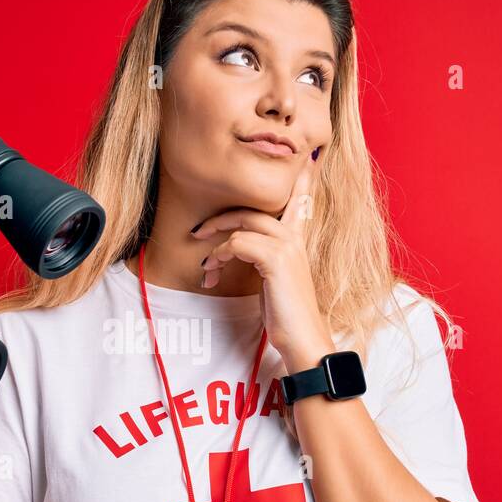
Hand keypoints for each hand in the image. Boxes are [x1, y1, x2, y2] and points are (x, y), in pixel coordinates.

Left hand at [192, 161, 334, 372]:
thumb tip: (238, 249)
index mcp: (297, 241)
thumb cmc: (287, 315)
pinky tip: (214, 270)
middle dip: (222, 217)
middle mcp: (294, 239)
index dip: (297, 180)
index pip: (299, 200)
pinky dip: (221, 254)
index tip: (300, 162)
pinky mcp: (277, 260)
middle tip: (198, 230)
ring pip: (245, 222)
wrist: (303, 339)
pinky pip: (239, 243)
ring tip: (205, 261)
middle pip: (255, 208)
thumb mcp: (275, 282)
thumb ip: (264, 260)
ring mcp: (287, 248)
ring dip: (216, 238)